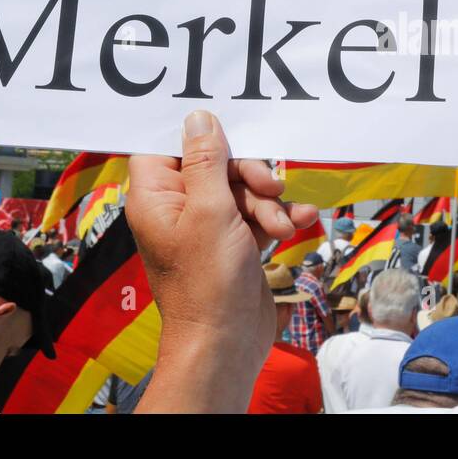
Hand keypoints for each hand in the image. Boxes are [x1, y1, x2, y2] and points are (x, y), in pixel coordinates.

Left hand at [128, 110, 316, 412]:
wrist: (227, 341)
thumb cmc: (208, 280)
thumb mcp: (211, 210)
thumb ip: (206, 160)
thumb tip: (199, 117)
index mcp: (156, 196)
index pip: (168, 146)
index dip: (199, 138)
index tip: (231, 133)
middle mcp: (177, 207)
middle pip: (215, 164)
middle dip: (249, 175)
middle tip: (269, 187)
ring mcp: (206, 225)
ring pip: (241, 189)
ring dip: (268, 202)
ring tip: (283, 225)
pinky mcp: (233, 242)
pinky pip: (256, 214)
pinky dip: (278, 217)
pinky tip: (301, 221)